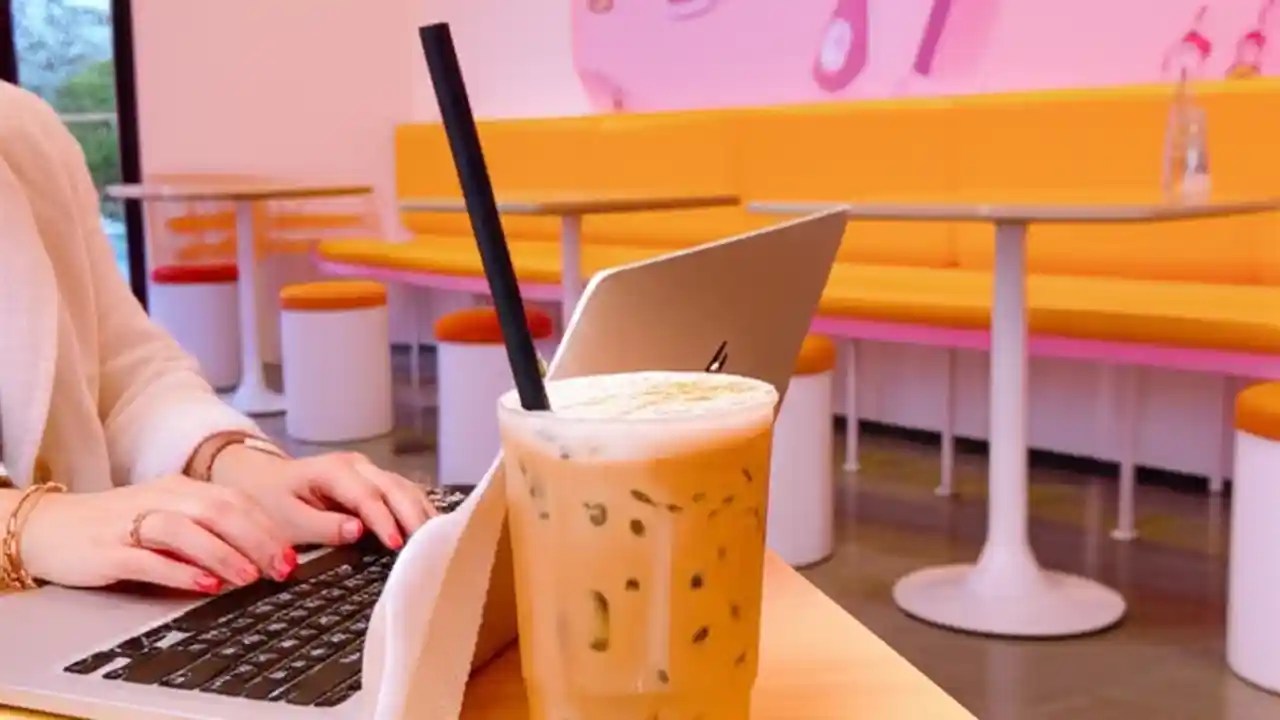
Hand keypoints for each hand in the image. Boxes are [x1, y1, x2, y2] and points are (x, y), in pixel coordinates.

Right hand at [19, 476, 294, 591]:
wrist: (51, 526)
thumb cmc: (121, 527)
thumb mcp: (172, 520)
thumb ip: (211, 531)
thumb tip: (263, 556)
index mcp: (183, 489)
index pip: (237, 501)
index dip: (269, 527)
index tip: (295, 555)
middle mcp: (162, 499)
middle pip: (219, 510)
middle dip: (257, 539)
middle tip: (283, 568)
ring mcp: (133, 522)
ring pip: (186, 530)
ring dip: (223, 553)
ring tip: (250, 577)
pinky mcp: (108, 549)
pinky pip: (148, 558)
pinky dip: (179, 570)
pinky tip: (202, 584)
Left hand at [210, 448, 436, 550]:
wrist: (261, 480)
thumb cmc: (270, 502)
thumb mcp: (286, 520)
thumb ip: (321, 526)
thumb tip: (358, 531)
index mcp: (332, 470)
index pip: (366, 494)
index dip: (384, 519)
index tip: (396, 545)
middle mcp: (357, 465)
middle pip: (394, 487)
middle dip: (413, 516)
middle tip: (429, 546)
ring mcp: (369, 471)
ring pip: (404, 488)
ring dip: (422, 513)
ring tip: (439, 541)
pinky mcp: (375, 481)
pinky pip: (404, 492)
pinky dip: (419, 509)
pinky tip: (432, 529)